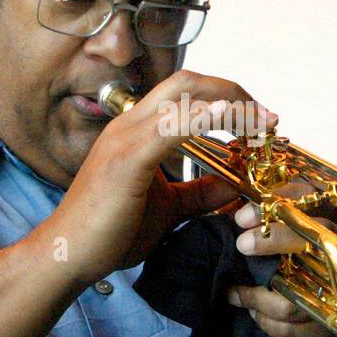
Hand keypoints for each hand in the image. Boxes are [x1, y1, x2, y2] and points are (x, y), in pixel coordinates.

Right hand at [44, 69, 276, 289]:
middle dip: (235, 92)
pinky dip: (204, 117)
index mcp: (138, 130)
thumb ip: (198, 192)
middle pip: (189, 81)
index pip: (187, 92)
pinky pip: (171, 125)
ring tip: (262, 124)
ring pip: (185, 95)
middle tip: (267, 119)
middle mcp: (130, 124)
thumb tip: (234, 185)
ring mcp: (127, 137)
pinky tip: (228, 119)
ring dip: (231, 104)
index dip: (227, 98)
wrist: (68, 255)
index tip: (260, 121)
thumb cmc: (111, 231)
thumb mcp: (168, 207)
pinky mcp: (127, 158)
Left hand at [226, 180, 336, 336]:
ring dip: (258, 297)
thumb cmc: (297, 247)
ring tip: (234, 292)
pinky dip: (268, 323)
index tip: (242, 217)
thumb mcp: (285, 222)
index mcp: (331, 214)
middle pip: (316, 240)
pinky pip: (296, 329)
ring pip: (298, 296)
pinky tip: (254, 312)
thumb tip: (226, 207)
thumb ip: (261, 214)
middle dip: (273, 241)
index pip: (312, 198)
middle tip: (241, 245)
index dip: (279, 204)